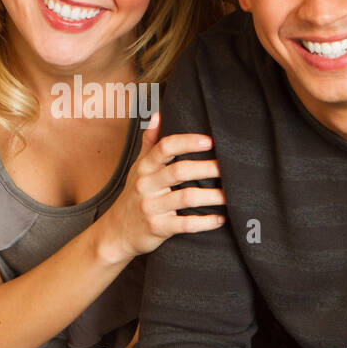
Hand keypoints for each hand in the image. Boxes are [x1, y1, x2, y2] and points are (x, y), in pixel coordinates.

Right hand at [97, 112, 225, 263]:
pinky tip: (220, 219)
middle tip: (229, 168)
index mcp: (144, 167)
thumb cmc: (133, 196)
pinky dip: (205, 222)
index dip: (187, 142)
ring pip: (186, 197)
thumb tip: (159, 114)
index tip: (209, 140)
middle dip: (207, 168)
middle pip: (180, 171)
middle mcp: (146, 185)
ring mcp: (152, 207)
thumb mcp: (137, 168)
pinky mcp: (158, 228)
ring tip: (229, 194)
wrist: (117, 233)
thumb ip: (149, 142)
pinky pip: (185, 224)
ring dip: (212, 196)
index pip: (164, 147)